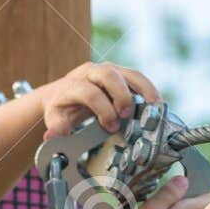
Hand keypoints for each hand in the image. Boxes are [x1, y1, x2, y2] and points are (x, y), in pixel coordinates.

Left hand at [41, 61, 161, 137]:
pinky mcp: (120, 74)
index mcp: (73, 85)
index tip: (110, 126)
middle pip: (108, 74)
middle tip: (126, 115)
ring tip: (154, 106)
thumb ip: (56, 127)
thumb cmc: (61, 108)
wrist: (62, 93)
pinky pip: (137, 77)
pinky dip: (148, 88)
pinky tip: (157, 102)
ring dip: (142, 88)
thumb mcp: (55, 118)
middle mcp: (90, 73)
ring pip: (127, 72)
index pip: (89, 92)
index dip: (102, 109)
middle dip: (120, 95)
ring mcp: (107, 71)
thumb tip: (53, 137)